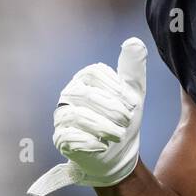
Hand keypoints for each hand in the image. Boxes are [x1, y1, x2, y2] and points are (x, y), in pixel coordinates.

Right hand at [28, 38, 146, 195]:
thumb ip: (133, 69)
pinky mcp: (61, 139)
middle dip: (113, 109)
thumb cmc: (124, 120)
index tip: (131, 103)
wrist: (119, 154)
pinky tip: (103, 145)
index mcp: (85, 79)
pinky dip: (90, 142)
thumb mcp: (134, 93)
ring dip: (104, 127)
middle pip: (87, 94)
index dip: (115, 88)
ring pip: (78, 116)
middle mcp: (69, 95)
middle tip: (127, 121)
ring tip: (118, 134)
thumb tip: (135, 41)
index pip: (94, 73)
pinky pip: (69, 136)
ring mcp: (62, 117)